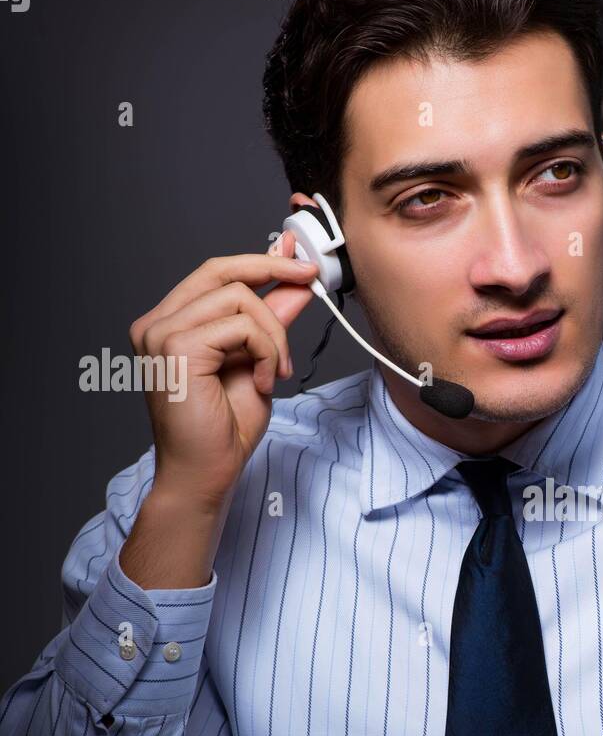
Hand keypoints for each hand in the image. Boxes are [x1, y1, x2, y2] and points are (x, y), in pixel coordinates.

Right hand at [128, 236, 317, 509]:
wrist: (205, 475)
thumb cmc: (224, 429)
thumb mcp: (259, 361)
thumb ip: (271, 321)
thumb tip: (294, 281)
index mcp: (170, 323)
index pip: (215, 273)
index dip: (260, 260)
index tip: (299, 261)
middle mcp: (157, 323)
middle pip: (222, 271)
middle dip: (274, 271)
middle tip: (312, 280)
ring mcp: (161, 333)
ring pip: (240, 298)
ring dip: (274, 336)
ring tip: (276, 373)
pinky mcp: (176, 348)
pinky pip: (242, 326)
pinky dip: (267, 351)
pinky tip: (265, 382)